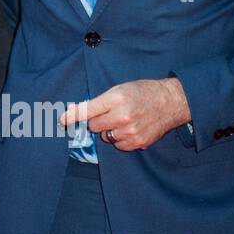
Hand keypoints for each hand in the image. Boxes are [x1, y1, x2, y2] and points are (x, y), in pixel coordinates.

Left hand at [59, 78, 190, 150]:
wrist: (171, 102)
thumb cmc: (143, 92)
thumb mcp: (120, 88)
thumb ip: (99, 101)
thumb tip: (75, 110)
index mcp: (117, 98)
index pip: (87, 110)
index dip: (72, 116)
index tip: (61, 121)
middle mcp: (123, 116)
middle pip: (94, 126)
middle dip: (97, 121)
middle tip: (109, 114)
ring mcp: (131, 131)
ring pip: (105, 137)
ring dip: (109, 130)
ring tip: (123, 120)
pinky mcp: (138, 143)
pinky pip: (118, 145)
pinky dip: (120, 139)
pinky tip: (130, 129)